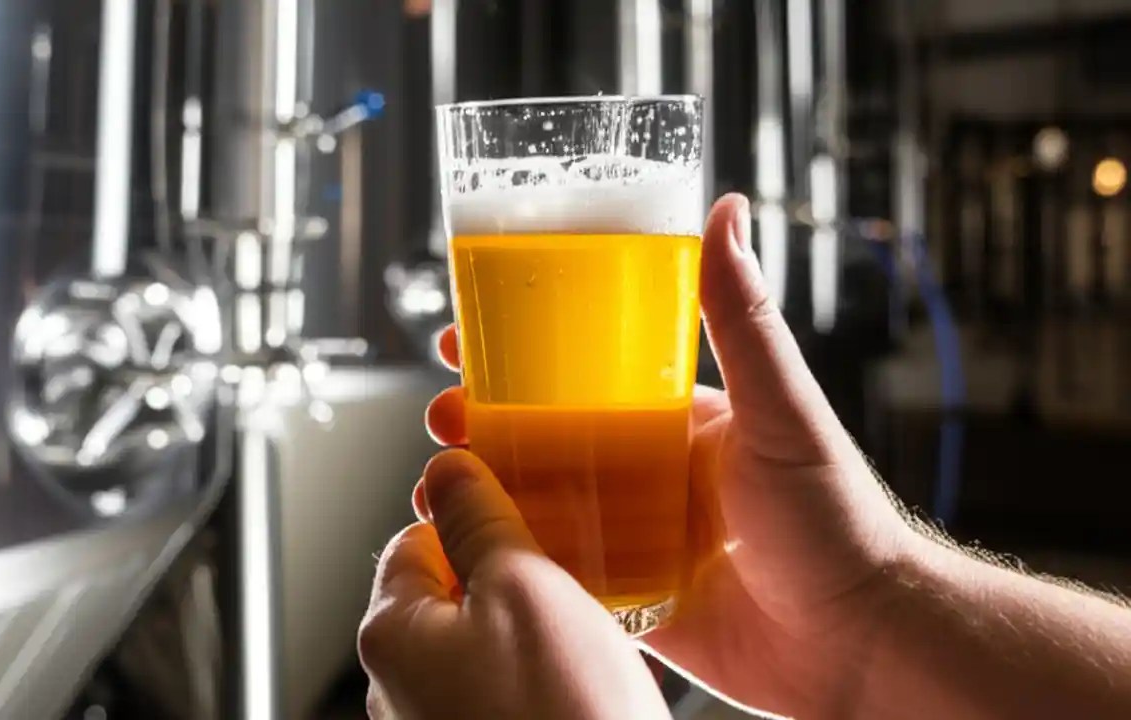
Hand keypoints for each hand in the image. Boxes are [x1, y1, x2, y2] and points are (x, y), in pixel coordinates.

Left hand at [357, 452, 670, 719]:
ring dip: (528, 631)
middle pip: (448, 592)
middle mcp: (397, 688)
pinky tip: (576, 685)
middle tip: (562, 581)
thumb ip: (479, 518)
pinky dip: (536, 678)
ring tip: (576, 640)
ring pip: (481, 644)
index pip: (415, 537)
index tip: (519, 514)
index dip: (474, 519)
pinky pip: (500, 692)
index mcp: (391, 633)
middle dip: (506, 579)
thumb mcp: (523, 585)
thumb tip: (449, 467)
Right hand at [415, 194, 918, 717]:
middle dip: (483, 421)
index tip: (465, 334)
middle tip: (443, 415)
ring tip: (437, 482)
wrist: (857, 644)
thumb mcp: (780, 407)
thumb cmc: (835, 518)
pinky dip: (509, 559)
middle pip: (545, 437)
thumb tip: (728, 212)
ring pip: (539, 504)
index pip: (582, 372)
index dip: (520, 352)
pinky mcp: (629, 596)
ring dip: (484, 488)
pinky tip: (466, 550)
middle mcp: (650, 472)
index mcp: (678, 420)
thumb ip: (743, 319)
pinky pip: (555, 572)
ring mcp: (635, 535)